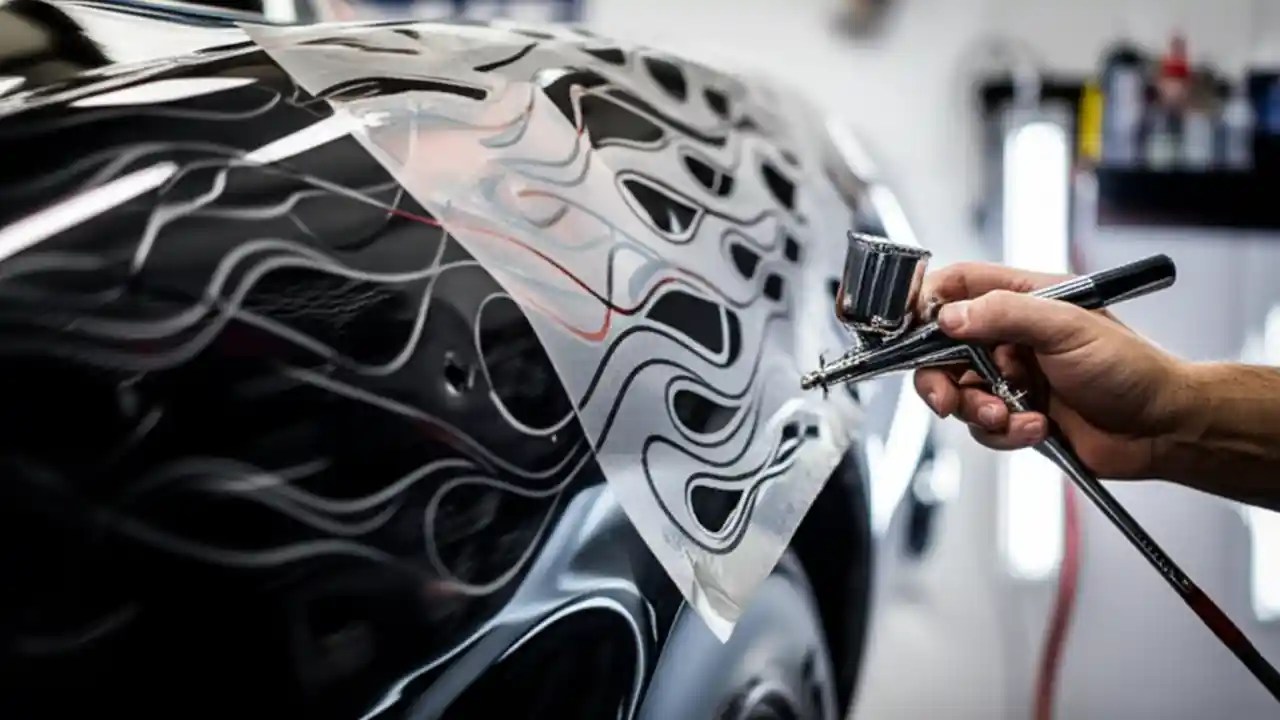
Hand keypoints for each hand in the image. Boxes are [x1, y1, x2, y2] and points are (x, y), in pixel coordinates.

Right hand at [912, 262, 1190, 478]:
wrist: (1160, 430)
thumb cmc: (1132, 369)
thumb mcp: (1068, 327)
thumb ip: (1006, 314)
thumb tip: (950, 315)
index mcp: (1023, 299)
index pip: (957, 287)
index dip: (926, 304)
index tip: (911, 327)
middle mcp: (1009, 336)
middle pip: (940, 349)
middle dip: (939, 377)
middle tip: (946, 396)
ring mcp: (1010, 377)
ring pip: (957, 393)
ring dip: (978, 410)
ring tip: (1008, 415)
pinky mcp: (1014, 414)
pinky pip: (983, 427)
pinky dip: (1005, 433)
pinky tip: (1037, 428)